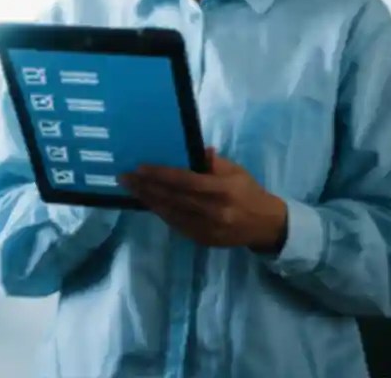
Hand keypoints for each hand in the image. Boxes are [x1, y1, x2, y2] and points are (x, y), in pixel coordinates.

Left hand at [119, 148, 287, 252]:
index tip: (140, 168)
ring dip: (148, 200)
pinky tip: (148, 202)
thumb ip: (213, 162)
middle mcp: (214, 211)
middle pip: (173, 198)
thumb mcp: (236, 171)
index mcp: (224, 190)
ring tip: (131, 189)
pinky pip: (176, 225)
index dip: (161, 175)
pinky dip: (161, 213)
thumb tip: (194, 149)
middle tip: (125, 178)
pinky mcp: (202, 240)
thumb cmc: (249, 192)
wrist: (266, 225)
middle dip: (147, 187)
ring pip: (171, 214)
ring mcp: (208, 229)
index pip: (186, 181)